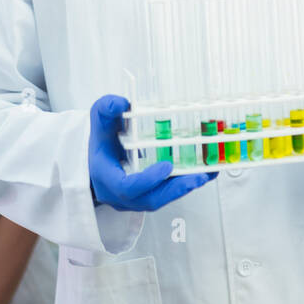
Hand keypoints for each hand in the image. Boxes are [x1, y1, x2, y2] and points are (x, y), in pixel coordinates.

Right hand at [88, 95, 214, 210]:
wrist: (98, 159)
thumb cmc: (101, 141)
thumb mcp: (99, 120)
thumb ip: (105, 109)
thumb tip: (119, 104)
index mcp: (106, 177)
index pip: (127, 187)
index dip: (148, 180)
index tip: (166, 166)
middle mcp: (120, 194)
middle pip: (150, 199)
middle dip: (176, 189)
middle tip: (197, 176)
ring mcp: (134, 199)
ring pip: (161, 200)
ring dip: (184, 188)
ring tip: (206, 174)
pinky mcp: (146, 197)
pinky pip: (166, 195)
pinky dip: (184, 185)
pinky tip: (203, 173)